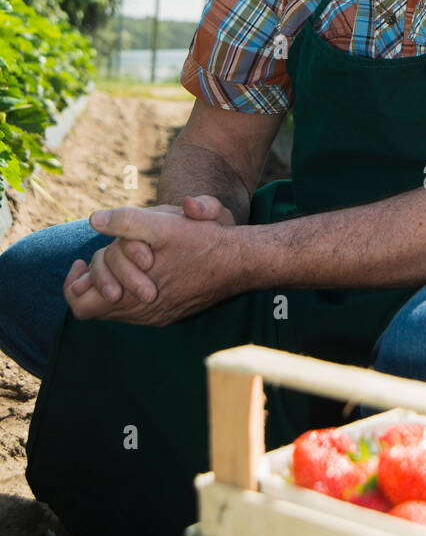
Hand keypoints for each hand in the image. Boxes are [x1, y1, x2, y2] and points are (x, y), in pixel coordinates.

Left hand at [65, 195, 235, 306]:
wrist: (242, 261)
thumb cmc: (202, 241)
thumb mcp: (163, 224)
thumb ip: (126, 221)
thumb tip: (94, 220)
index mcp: (133, 299)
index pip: (82, 306)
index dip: (74, 284)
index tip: (78, 263)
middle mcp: (144, 314)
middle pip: (98, 306)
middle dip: (95, 277)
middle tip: (100, 255)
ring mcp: (159, 315)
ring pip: (120, 306)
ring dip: (116, 281)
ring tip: (123, 255)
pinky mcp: (174, 311)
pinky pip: (141, 306)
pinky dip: (134, 287)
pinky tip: (146, 264)